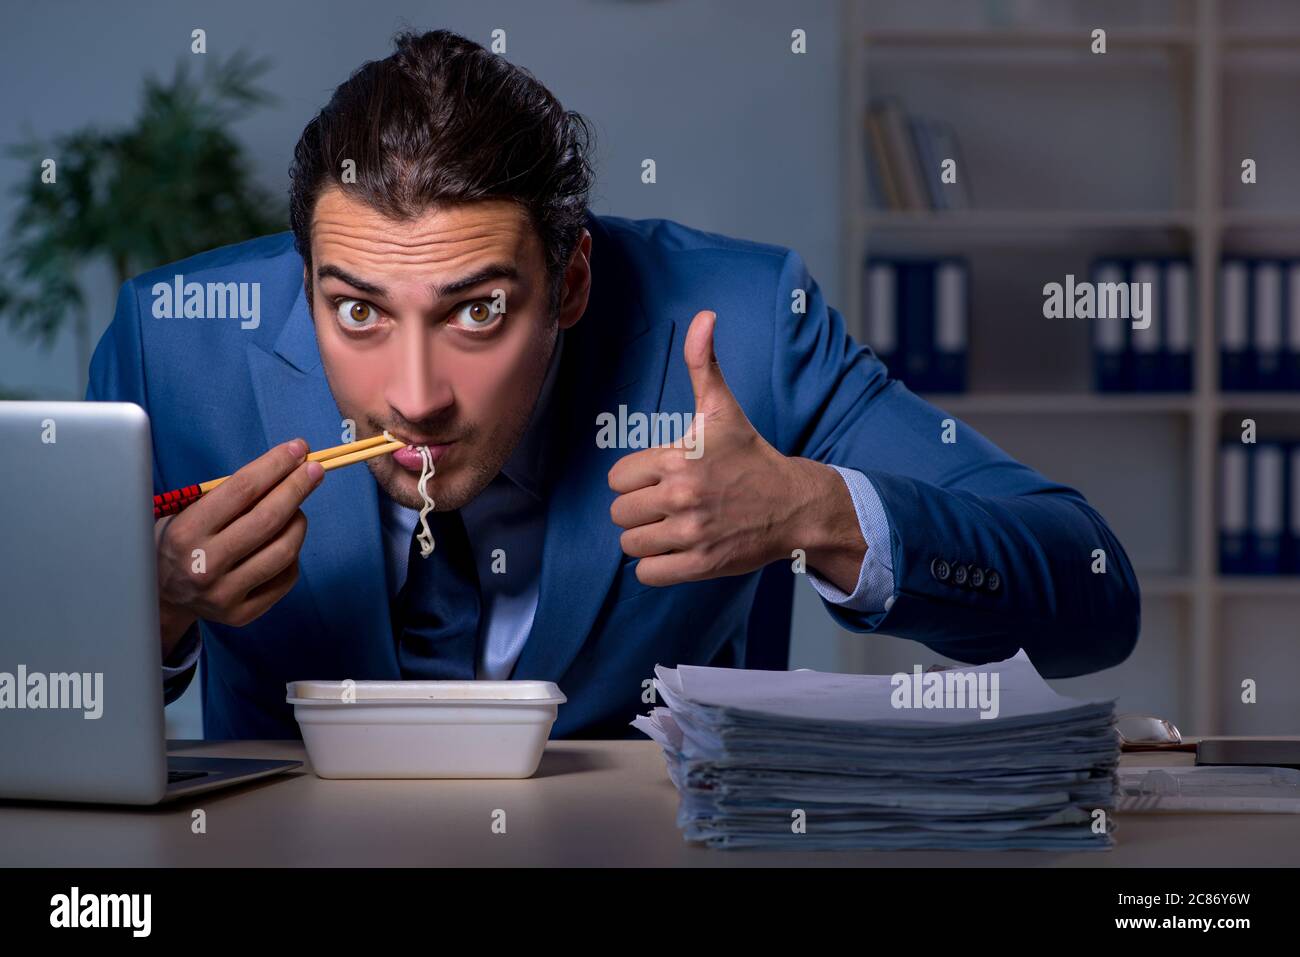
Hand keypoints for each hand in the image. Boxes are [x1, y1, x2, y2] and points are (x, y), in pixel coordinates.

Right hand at [155, 439, 323, 657]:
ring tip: (296, 509)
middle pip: (268, 519)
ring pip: (285, 550)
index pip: (242, 490)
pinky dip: (292, 553)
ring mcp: (225, 594)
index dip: (275, 465)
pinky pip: (286, 577)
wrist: (157, 598)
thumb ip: (227, 496)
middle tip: (315, 470)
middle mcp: (205, 566)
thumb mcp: (184, 513)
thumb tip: (285, 468)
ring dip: (298, 521)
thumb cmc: (178, 544)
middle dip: (297, 488)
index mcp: (186, 533)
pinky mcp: (242, 614)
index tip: (298, 449)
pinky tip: (282, 541)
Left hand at [607, 310, 865, 588]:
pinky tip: (674, 550)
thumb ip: (703, 364)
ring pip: (630, 545)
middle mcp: (681, 497)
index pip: (618, 478)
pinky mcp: (701, 564)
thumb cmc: (750, 456)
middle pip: (620, 513)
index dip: (636, 478)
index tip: (661, 476)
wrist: (793, 504)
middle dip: (638, 509)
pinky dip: (656, 566)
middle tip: (666, 503)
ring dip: (644, 539)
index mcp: (677, 459)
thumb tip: (704, 316)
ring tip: (669, 527)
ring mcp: (691, 534)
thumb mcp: (722, 409)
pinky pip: (649, 574)